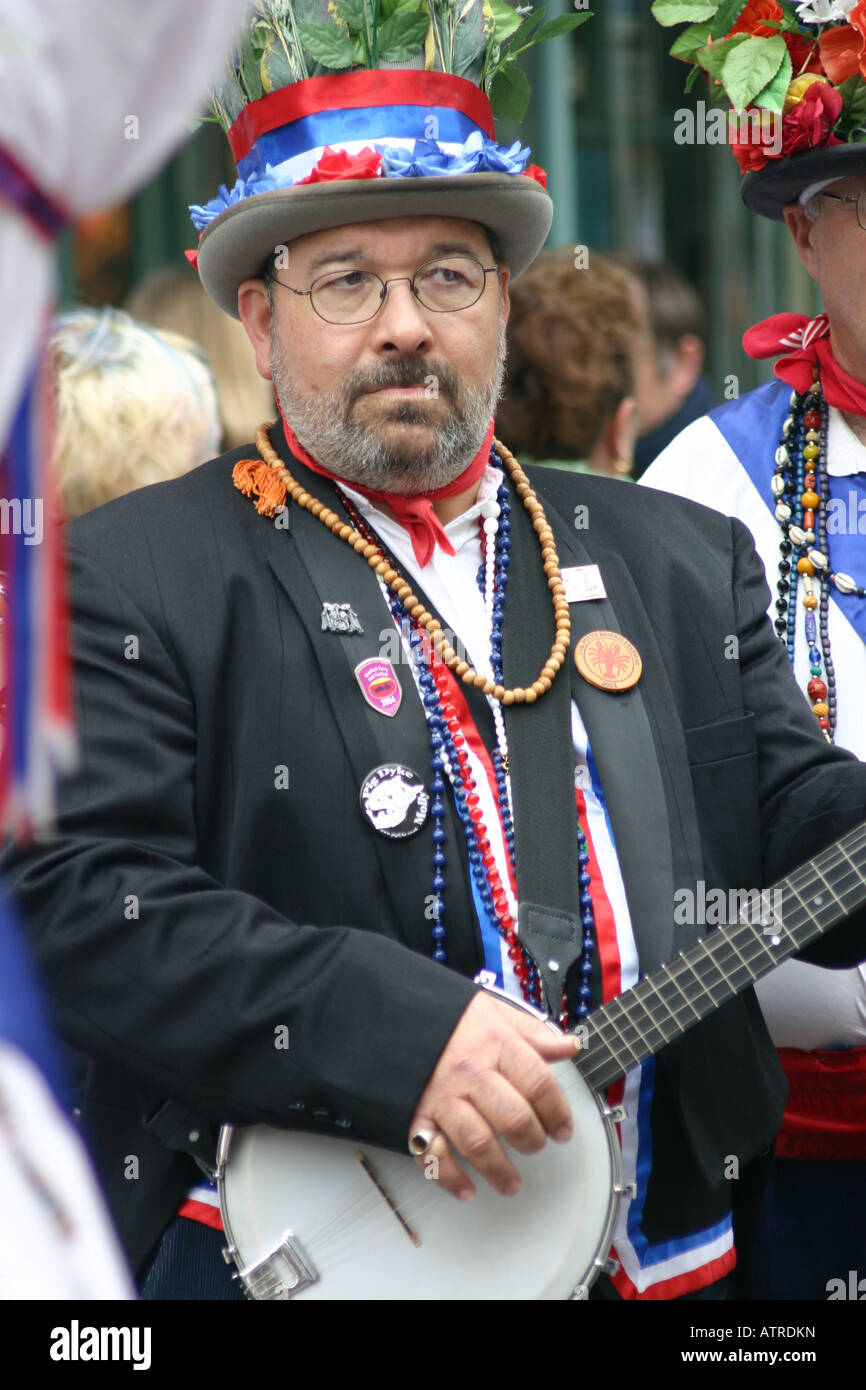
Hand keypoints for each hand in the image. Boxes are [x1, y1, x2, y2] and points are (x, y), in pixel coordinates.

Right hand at [408, 992, 578, 1200]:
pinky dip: (450, 1178)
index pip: (538, 1083)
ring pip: (477, 1143)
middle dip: (532, 1141)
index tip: (563, 1130)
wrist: (390, 1016)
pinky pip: (433, 1155)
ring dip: (499, 1170)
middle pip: (513, 1118)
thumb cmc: (447, 1017)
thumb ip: (532, 1033)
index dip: (557, 1112)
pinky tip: (466, 1189)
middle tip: (536, 1147)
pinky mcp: (414, 1116)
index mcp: (494, 1043)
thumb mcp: (493, 1010)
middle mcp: (469, 1072)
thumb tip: (570, 1045)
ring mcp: (441, 1096)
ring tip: (512, 1184)